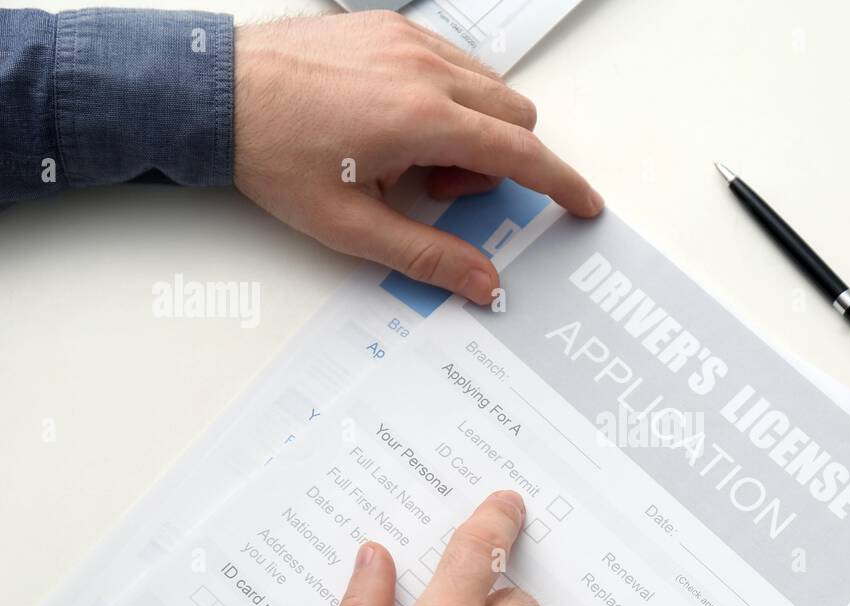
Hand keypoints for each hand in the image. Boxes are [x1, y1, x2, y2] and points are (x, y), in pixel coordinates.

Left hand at [232, 12, 602, 304]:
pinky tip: (399, 121)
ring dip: (476, 129)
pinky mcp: (391, 27)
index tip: (584, 204)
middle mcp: (426, 70)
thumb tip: (483, 283)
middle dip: (501, 162)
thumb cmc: (271, 153)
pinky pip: (455, 62)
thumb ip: (427, 256)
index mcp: (424, 120)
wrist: (213, 92)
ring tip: (411, 156)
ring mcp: (409, 40)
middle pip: (516, 117)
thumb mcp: (350, 227)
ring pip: (489, 88)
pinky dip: (451, 97)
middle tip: (439, 190)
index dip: (562, 184)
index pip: (522, 154)